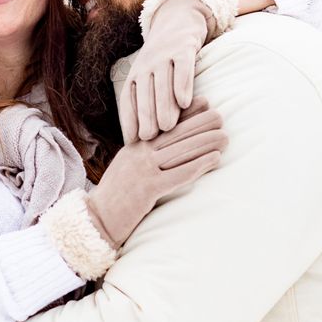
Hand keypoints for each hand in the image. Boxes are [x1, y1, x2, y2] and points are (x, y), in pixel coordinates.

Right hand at [87, 98, 226, 249]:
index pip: (163, 124)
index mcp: (134, 146)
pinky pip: (179, 174)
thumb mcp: (128, 167)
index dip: (186, 112)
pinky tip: (215, 159)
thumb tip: (169, 146)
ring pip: (180, 150)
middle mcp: (138, 153)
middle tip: (221, 115)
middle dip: (200, 123)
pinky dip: (199, 165)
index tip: (205, 102)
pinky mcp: (148, 188)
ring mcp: (143, 169)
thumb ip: (145, 154)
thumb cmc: (116, 196)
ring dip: (206, 142)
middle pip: (175, 133)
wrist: (96, 219)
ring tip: (225, 136)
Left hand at [120, 0, 211, 142]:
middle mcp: (146, 65)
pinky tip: (186, 103)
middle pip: (144, 94)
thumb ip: (148, 101)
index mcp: (135, 74)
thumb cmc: (163, 61)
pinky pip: (183, 69)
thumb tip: (145, 138)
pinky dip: (183, 85)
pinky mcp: (184, 48)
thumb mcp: (150, 77)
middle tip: (149, 139)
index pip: (128, 100)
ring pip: (162, 84)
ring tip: (167, 127)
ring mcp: (164, 56)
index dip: (128, 120)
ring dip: (164, 106)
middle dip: (145, 117)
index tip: (131, 141)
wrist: (178, 21)